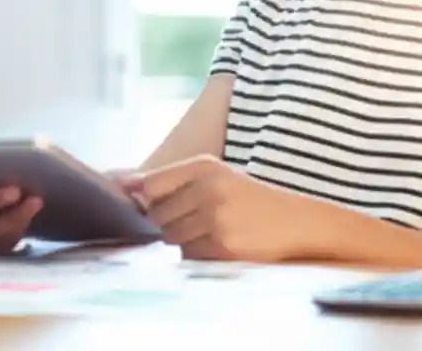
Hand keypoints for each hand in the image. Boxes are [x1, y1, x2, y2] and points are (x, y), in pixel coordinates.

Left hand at [123, 155, 325, 261]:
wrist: (297, 223)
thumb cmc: (249, 200)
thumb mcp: (216, 177)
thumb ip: (172, 181)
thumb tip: (124, 186)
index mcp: (205, 165)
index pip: (151, 184)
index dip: (142, 199)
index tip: (139, 207)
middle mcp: (209, 188)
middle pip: (157, 215)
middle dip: (165, 224)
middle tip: (191, 223)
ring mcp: (216, 218)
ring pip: (171, 238)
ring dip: (181, 241)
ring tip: (207, 233)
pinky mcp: (223, 246)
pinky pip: (189, 255)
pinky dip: (196, 254)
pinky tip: (218, 245)